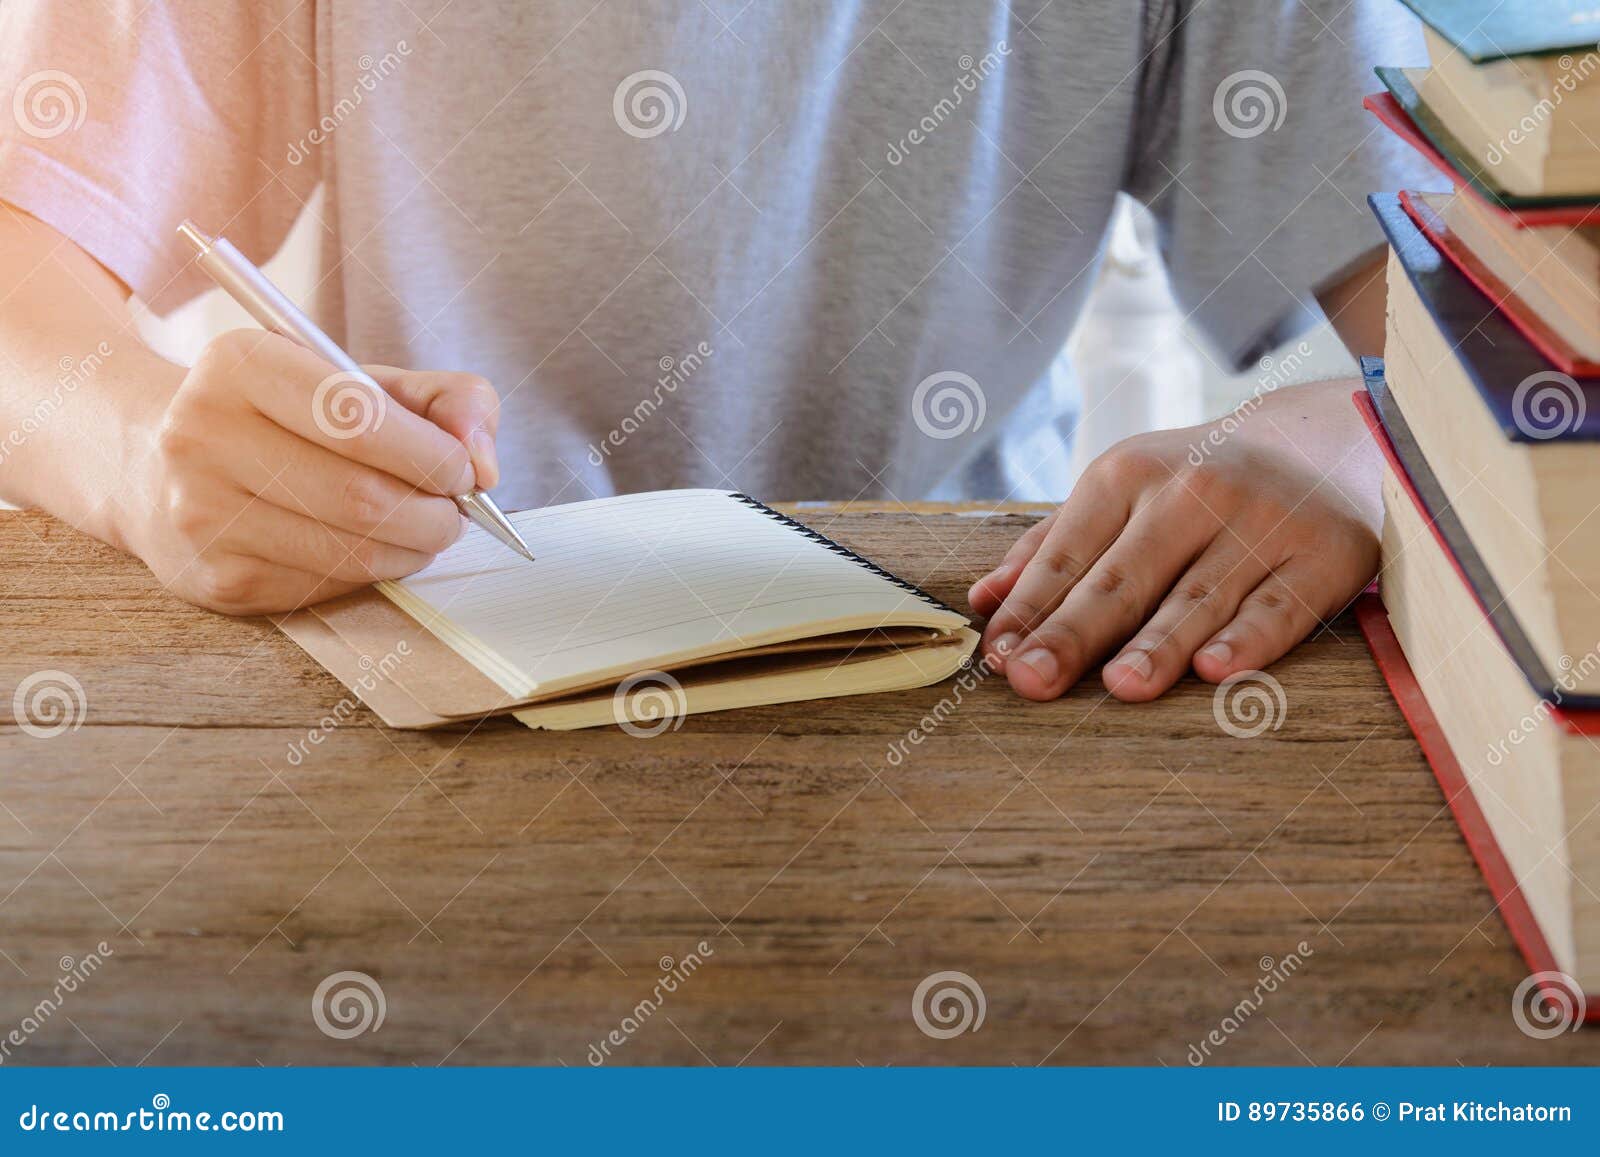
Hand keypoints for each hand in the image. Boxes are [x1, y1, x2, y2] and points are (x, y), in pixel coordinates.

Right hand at [126, 329, 500, 614]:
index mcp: (240, 364)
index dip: (433, 454)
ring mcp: (202, 514)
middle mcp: (204, 436)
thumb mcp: (355, 380)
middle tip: (455, 511)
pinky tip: (370, 548)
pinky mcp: (215, 578)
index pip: (360, 419)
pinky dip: (372, 571)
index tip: (465, 469)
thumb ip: (442, 399)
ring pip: (351, 549)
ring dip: (413, 548)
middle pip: (362, 496)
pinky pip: (327, 584)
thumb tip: (484, 462)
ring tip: (423, 528)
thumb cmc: (283, 417)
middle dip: (435, 512)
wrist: (154, 464)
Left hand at [967, 379, 1380, 700]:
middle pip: (1123, 579)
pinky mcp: (1323, 557)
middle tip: (1032, 680)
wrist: (1320, 449)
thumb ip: (1051, 547)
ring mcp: (1261, 523)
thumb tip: (984, 601)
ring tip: (1120, 685)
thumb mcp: (1119, 493)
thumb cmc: (1192, 488)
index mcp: (1128, 473)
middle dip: (1073, 633)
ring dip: (1158, 644)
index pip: (1067, 553)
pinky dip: (1249, 638)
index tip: (997, 657)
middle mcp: (1193, 491)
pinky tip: (1215, 669)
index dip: (1030, 608)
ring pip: (1198, 597)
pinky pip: (1280, 608)